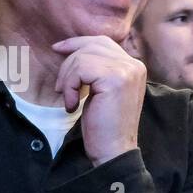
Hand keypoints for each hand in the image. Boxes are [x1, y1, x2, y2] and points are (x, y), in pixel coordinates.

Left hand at [51, 35, 145, 165]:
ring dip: (67, 78)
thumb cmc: (104, 125)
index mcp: (134, 66)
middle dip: (68, 63)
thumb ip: (98, 69)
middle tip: (61, 88)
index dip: (77, 43)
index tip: (57, 48)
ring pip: (83, 57)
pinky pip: (80, 69)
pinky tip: (72, 105)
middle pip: (91, 46)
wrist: (114, 150)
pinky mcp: (115, 78)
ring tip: (69, 100)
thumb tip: (71, 48)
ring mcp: (127, 70)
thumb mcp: (102, 90)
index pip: (102, 42)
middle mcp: (134, 65)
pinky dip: (70, 86)